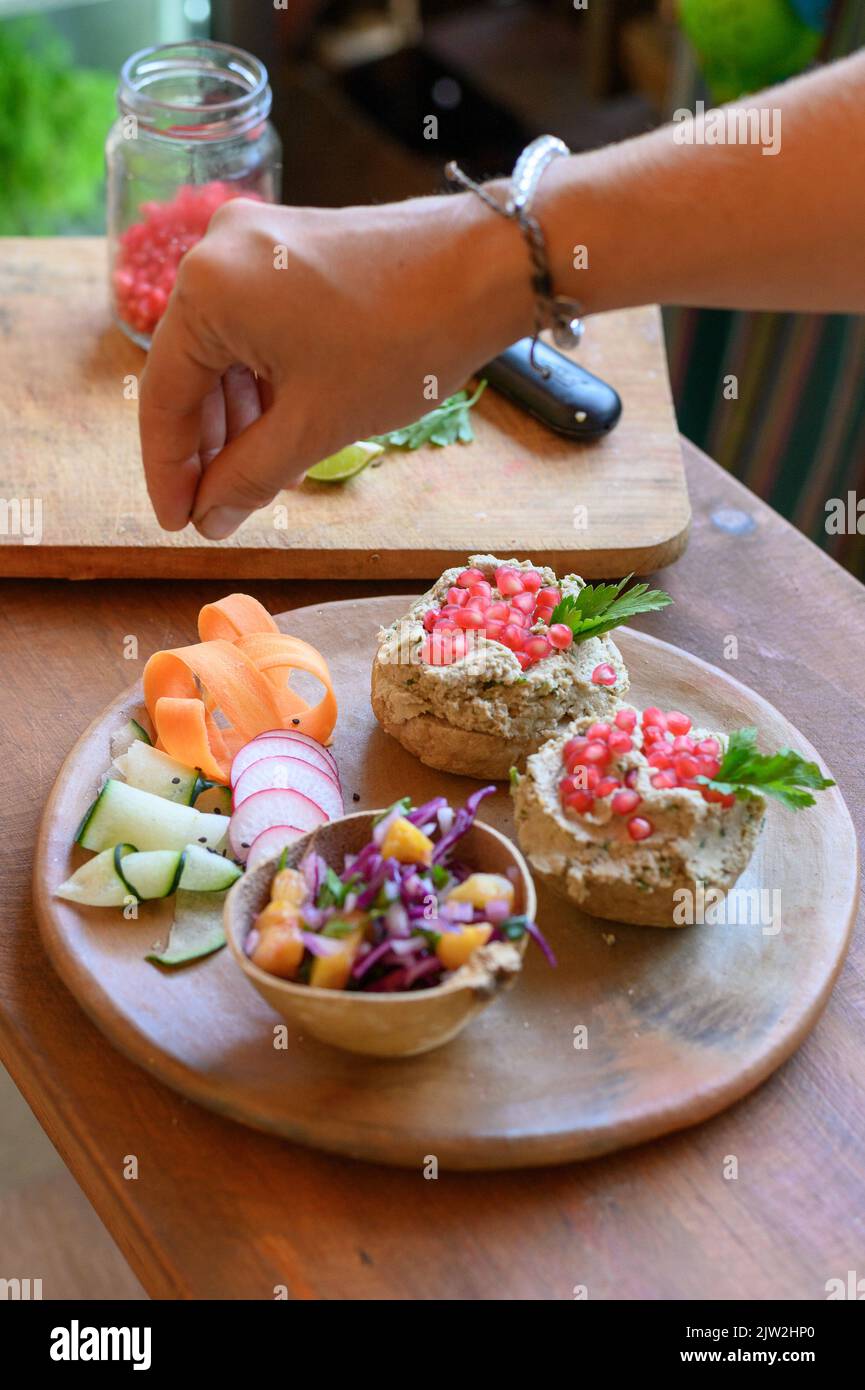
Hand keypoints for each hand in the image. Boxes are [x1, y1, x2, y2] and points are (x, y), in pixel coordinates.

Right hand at [138, 194, 529, 538]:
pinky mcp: (292, 249)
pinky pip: (257, 329)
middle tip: (218, 511)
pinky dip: (265, 384)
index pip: (163, 396)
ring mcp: (256, 245)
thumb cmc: (403, 342)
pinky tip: (283, 432)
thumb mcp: (315, 425)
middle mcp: (217, 252)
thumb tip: (208, 518)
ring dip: (239, 421)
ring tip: (259, 480)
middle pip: (191, 372)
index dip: (167, 470)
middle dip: (208, 448)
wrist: (487, 270)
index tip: (177, 522)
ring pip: (226, 353)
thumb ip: (249, 476)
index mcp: (206, 289)